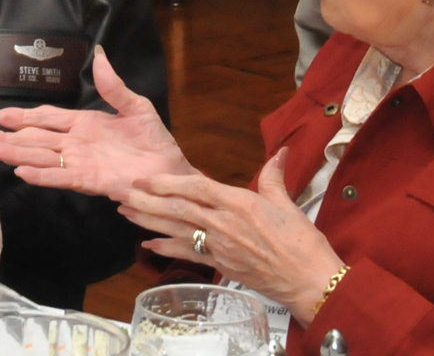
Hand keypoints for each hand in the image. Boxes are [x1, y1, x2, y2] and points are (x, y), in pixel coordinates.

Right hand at [0, 47, 192, 199]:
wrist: (172, 170)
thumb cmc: (155, 140)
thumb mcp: (136, 106)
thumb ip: (113, 85)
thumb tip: (99, 55)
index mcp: (84, 123)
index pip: (46, 118)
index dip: (23, 116)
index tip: (0, 115)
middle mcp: (76, 143)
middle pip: (36, 138)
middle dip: (8, 137)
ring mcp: (80, 163)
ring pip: (41, 157)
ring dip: (16, 154)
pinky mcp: (90, 181)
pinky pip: (61, 177)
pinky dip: (42, 175)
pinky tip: (22, 172)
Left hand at [120, 151, 346, 323]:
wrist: (310, 282)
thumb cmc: (302, 243)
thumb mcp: (287, 203)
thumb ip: (274, 176)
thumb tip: (280, 152)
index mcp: (238, 203)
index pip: (195, 187)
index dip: (167, 182)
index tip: (145, 177)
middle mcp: (224, 224)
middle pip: (178, 209)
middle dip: (147, 200)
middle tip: (122, 192)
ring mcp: (220, 246)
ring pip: (177, 230)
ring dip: (149, 221)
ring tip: (125, 212)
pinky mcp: (220, 265)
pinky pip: (187, 254)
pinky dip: (165, 249)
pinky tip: (147, 243)